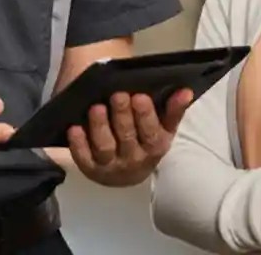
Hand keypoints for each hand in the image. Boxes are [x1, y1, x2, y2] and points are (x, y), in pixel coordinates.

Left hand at [67, 89, 192, 187]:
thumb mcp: (163, 127)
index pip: (152, 134)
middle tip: (117, 95)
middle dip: (122, 116)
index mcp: (156, 148)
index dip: (146, 116)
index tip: (140, 96)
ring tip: (96, 108)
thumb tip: (185, 91)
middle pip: (127, 138)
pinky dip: (78, 144)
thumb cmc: (146, 139)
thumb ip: (174, 109)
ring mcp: (111, 166)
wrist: (128, 169)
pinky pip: (83, 158)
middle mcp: (134, 161)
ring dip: (100, 127)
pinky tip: (75, 127)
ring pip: (105, 148)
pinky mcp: (91, 169)